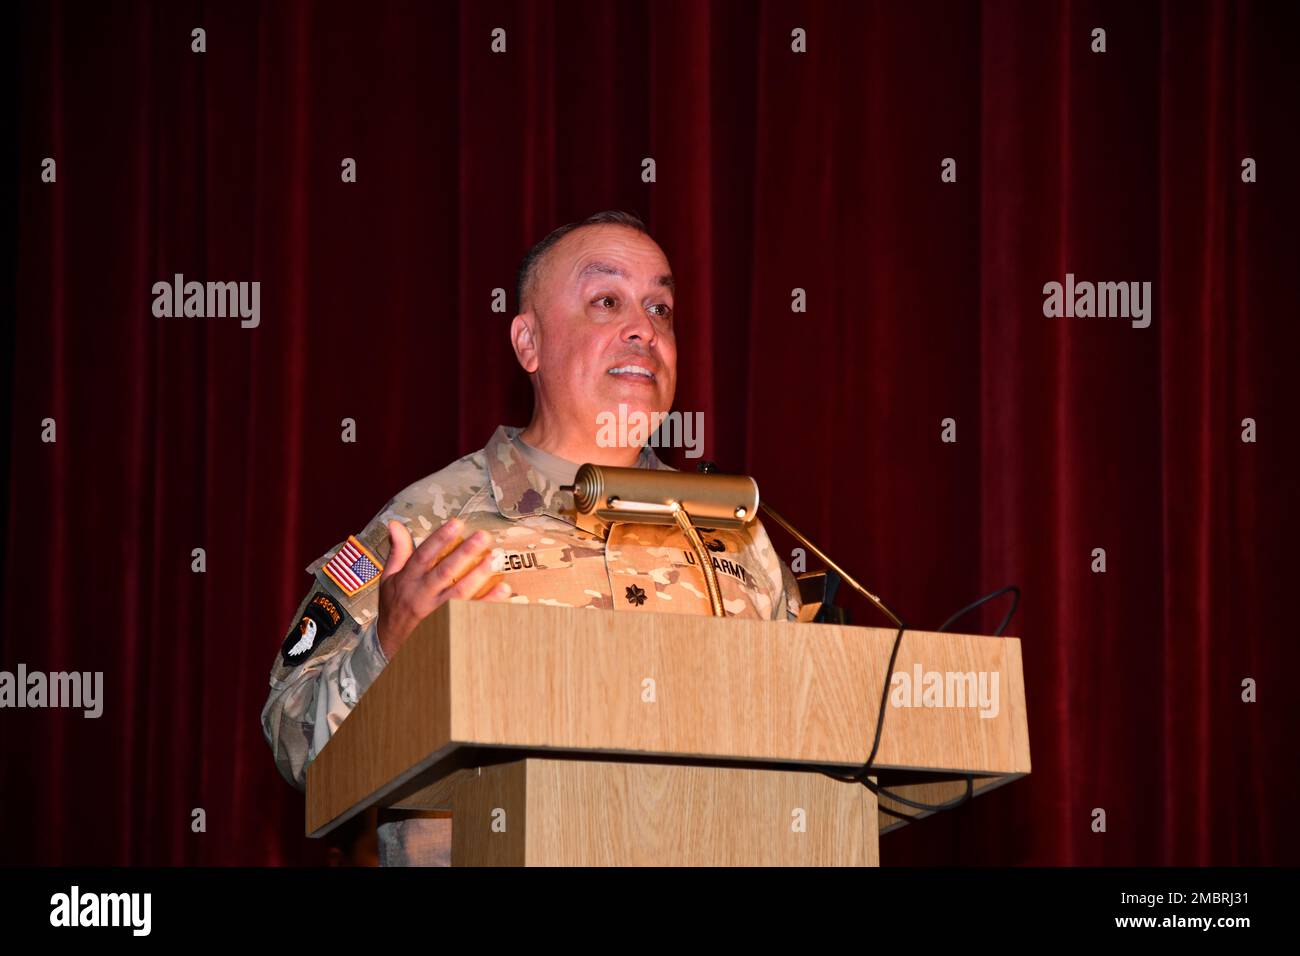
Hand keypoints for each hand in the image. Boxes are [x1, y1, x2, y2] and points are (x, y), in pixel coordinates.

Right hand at [375, 518, 510, 658]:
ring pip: (458, 592)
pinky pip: (470, 611)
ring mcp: (436, 610)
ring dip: (478, 576)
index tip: (457, 523)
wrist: (390, 639)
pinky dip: (487, 601)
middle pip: (445, 572)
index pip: (424, 555)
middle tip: (483, 536)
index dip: (439, 539)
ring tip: (494, 559)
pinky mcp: (449, 623)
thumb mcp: (389, 576)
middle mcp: (422, 593)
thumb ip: (398, 550)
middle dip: (464, 553)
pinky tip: (503, 590)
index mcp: (408, 578)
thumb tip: (395, 523)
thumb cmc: (394, 603)